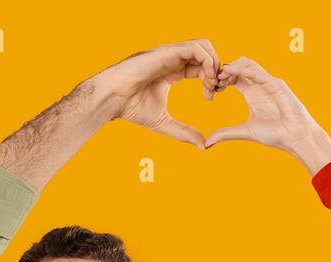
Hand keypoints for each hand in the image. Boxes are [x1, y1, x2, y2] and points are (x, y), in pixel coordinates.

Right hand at [95, 39, 223, 148]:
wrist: (113, 98)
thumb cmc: (132, 108)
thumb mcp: (163, 123)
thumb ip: (183, 132)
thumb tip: (203, 146)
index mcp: (173, 71)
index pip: (200, 67)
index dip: (210, 80)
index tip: (211, 97)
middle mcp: (173, 59)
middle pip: (206, 54)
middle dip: (216, 71)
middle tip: (216, 91)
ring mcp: (171, 53)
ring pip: (204, 46)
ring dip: (214, 64)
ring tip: (211, 85)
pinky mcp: (168, 51)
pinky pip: (197, 48)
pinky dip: (207, 62)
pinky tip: (205, 80)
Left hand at [204, 56, 319, 152]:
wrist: (295, 136)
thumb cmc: (275, 135)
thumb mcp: (245, 132)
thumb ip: (226, 134)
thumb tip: (206, 143)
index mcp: (251, 94)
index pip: (234, 78)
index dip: (221, 79)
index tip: (211, 87)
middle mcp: (259, 85)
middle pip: (239, 67)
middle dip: (224, 70)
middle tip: (213, 80)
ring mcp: (267, 82)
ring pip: (247, 64)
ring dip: (232, 66)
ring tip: (220, 74)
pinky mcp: (275, 83)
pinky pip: (257, 70)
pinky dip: (242, 68)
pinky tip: (230, 71)